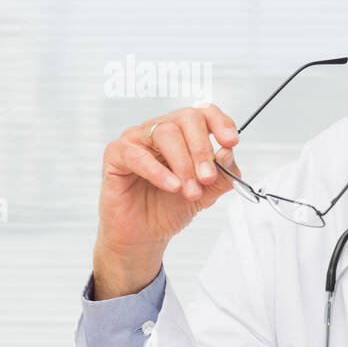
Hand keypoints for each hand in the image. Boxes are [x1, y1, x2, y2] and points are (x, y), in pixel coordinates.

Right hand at [93, 103, 240, 297]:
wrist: (146, 233)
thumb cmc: (173, 206)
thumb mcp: (208, 192)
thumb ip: (223, 174)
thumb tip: (227, 153)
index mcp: (184, 133)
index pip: (204, 113)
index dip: (220, 123)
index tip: (231, 142)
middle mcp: (160, 130)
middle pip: (186, 119)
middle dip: (202, 149)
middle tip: (208, 178)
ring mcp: (137, 139)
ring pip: (166, 134)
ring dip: (183, 164)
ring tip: (191, 191)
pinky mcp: (116, 154)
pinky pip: (138, 155)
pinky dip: (159, 172)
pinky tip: (172, 187)